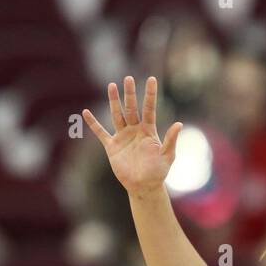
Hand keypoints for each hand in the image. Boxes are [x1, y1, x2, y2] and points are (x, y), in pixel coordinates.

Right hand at [82, 75, 181, 198]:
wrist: (144, 186)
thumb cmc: (158, 172)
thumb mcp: (167, 156)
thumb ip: (171, 140)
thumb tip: (179, 124)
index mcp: (149, 131)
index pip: (149, 109)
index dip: (150, 94)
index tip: (152, 79)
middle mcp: (135, 131)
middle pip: (131, 108)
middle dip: (130, 94)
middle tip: (128, 78)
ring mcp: (123, 137)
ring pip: (117, 115)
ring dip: (114, 101)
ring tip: (111, 85)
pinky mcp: (112, 146)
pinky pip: (101, 133)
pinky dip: (93, 123)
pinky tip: (86, 113)